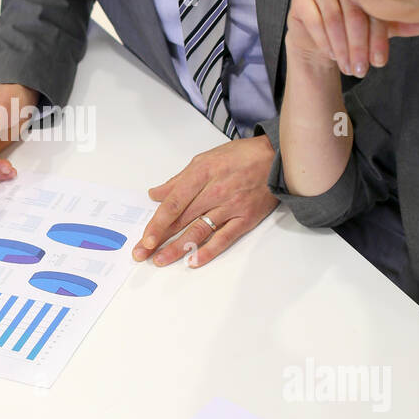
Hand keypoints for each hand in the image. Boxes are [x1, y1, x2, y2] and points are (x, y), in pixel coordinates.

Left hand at [132, 136, 277, 267]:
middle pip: (181, 219)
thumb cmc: (241, 156)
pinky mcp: (245, 218)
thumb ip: (179, 180)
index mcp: (201, 173)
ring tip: (161, 260)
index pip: (173, 203)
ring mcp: (230, 206)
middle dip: (159, 238)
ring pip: (199, 231)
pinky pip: (224, 238)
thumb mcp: (205, 159)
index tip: (145, 238)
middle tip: (142, 254)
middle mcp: (214, 191)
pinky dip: (209, 251)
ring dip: (178, 248)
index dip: (157, 222)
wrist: (277, 158)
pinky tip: (194, 261)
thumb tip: (156, 194)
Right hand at [286, 0, 418, 76]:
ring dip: (341, 47)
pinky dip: (324, 41)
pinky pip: (313, 20)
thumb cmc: (352, 31)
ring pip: (333, 18)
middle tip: (362, 69)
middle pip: (353, 13)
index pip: (374, 8)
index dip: (378, 36)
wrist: (319, 40)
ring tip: (348, 67)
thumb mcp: (379, 30)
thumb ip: (399, 25)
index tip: (380, 62)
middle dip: (359, 46)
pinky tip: (332, 55)